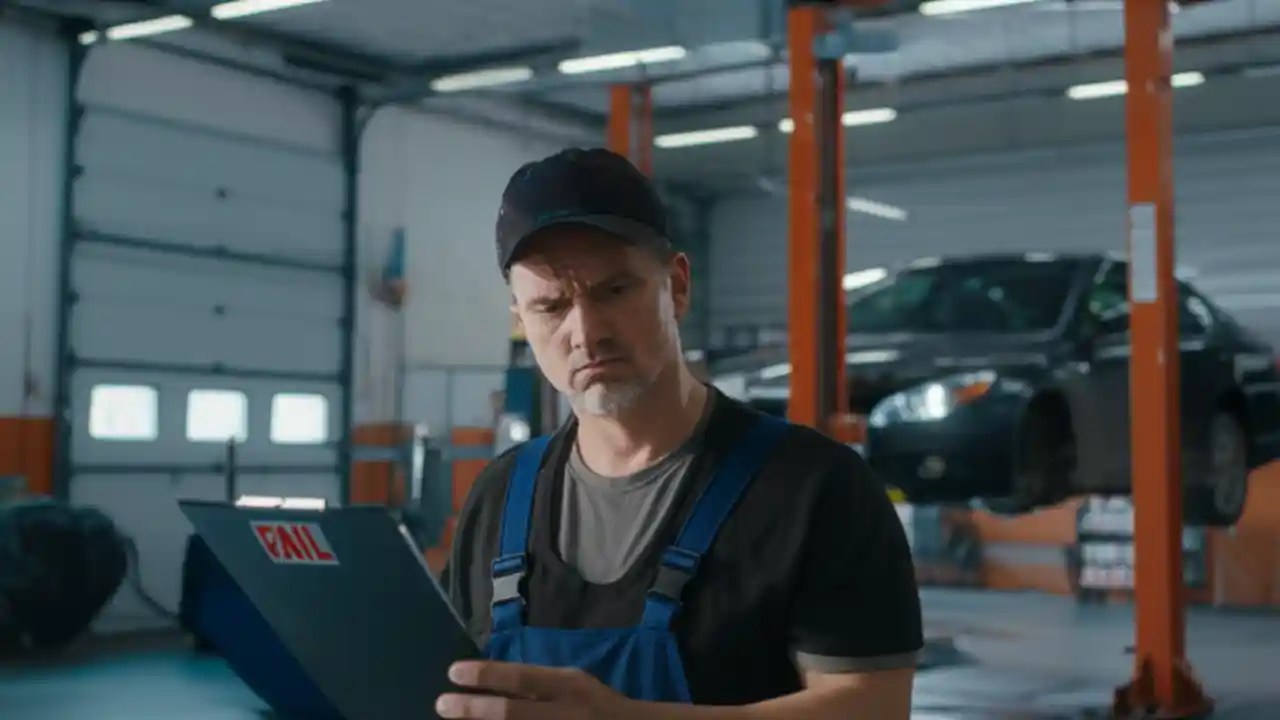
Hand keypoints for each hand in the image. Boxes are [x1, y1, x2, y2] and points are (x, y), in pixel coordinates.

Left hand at [435, 660, 635, 719]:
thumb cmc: (597, 705)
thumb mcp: (574, 683)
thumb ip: (538, 684)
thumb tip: (490, 683)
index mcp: (568, 686)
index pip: (521, 678)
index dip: (486, 675)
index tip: (453, 673)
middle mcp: (563, 713)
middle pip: (509, 713)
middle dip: (472, 709)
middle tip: (441, 704)